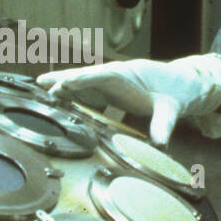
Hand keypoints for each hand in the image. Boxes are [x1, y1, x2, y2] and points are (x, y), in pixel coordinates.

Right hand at [36, 56, 220, 146]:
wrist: (181, 84)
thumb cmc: (175, 93)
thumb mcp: (171, 109)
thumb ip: (163, 125)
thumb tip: (160, 145)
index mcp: (127, 76)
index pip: (100, 76)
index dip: (81, 80)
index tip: (63, 84)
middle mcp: (115, 76)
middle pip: (84, 76)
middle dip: (63, 79)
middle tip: (40, 83)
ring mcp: (110, 83)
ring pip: (82, 82)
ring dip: (62, 85)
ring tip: (38, 87)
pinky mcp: (109, 91)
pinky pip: (87, 91)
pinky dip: (71, 94)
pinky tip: (56, 100)